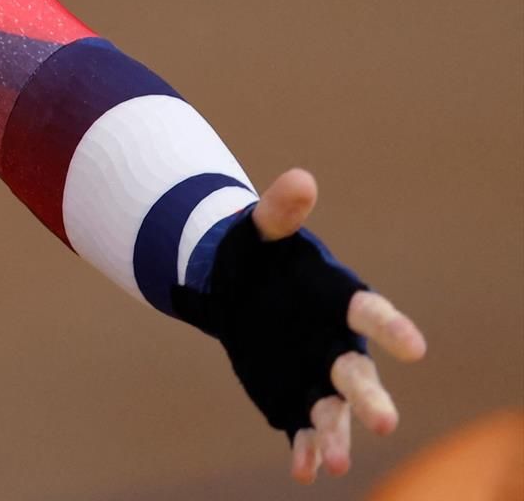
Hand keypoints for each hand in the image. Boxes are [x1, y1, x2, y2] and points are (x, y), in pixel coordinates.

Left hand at [203, 169, 428, 485]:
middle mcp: (339, 345)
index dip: (392, 328)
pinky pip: (303, 430)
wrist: (235, 290)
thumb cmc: (259, 257)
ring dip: (338, 437)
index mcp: (340, 300)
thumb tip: (299, 179)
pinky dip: (305, 451)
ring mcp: (317, 378)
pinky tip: (304, 471)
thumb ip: (279, 211)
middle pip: (359, 375)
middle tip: (386, 424)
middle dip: (372, 400)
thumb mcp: (261, 232)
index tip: (415, 346)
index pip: (371, 312)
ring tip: (338, 463)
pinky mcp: (292, 400)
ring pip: (335, 412)